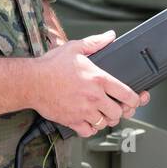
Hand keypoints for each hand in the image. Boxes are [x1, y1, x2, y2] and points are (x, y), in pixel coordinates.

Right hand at [30, 30, 149, 137]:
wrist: (31, 82)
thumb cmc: (51, 65)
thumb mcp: (75, 47)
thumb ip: (95, 42)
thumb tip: (110, 36)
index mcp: (99, 79)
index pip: (127, 94)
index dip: (135, 99)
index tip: (133, 99)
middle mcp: (94, 97)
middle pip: (118, 112)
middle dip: (118, 110)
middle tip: (114, 107)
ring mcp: (84, 111)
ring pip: (105, 123)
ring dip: (105, 119)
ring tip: (101, 113)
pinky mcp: (72, 121)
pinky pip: (89, 131)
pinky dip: (91, 128)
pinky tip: (88, 120)